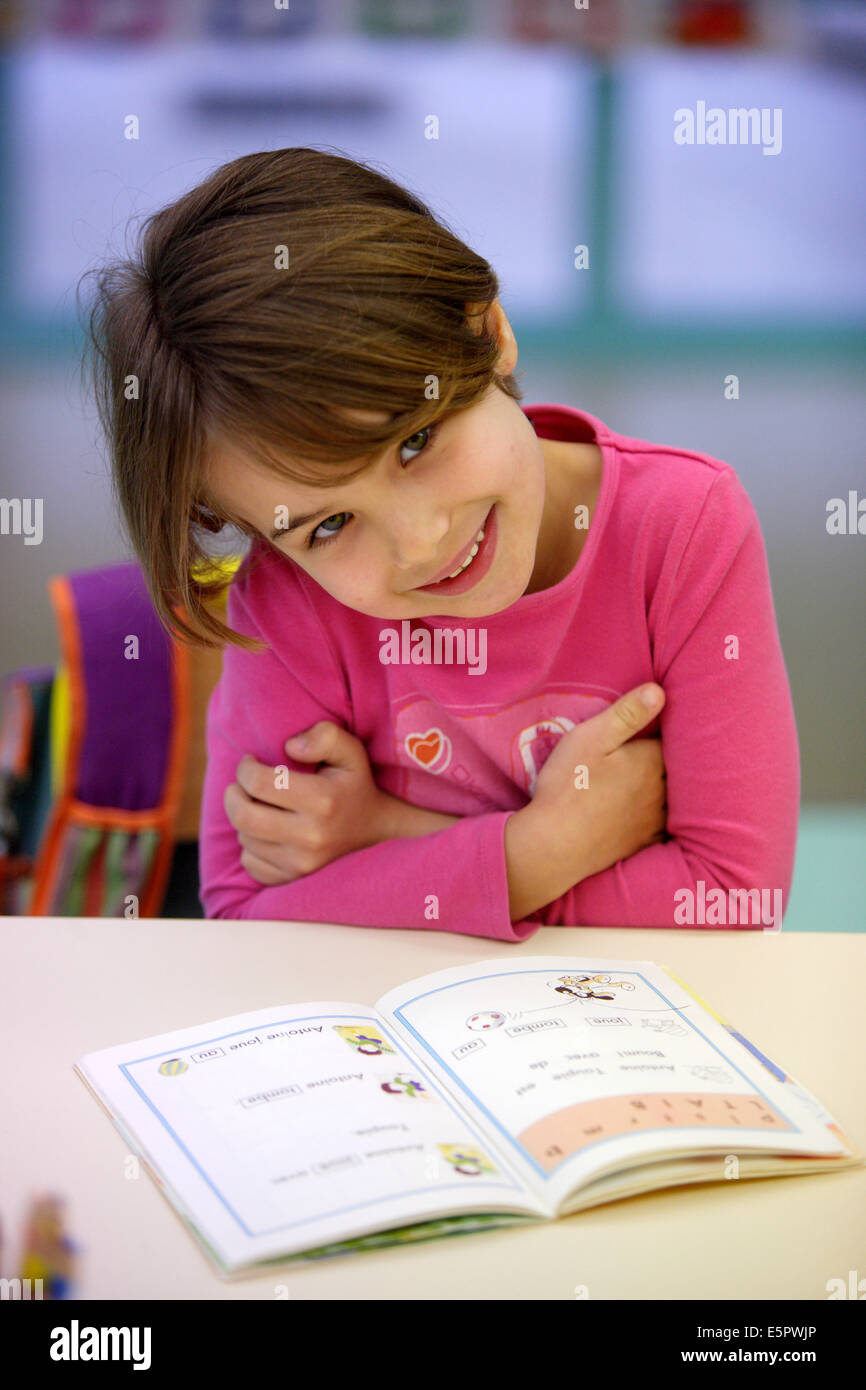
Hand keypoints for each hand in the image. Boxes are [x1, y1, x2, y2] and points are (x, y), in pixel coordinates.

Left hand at [224, 722, 390, 884]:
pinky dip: (251, 846)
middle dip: (233, 795)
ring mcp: (301, 864)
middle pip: (243, 816)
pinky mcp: (293, 879)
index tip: (251, 763)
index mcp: (322, 801)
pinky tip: (268, 833)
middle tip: (241, 786)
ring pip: (244, 839)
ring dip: (245, 819)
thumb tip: (290, 747)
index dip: (245, 768)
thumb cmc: (355, 785)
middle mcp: (311, 837)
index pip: (258, 783)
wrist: (377, 831)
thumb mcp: (351, 752)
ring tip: (262, 807)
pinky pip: (250, 862)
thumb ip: (325, 736)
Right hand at [505, 684, 667, 919]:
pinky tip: (663, 814)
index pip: (677, 741)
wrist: (553, 846)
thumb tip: (660, 691)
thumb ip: (627, 713)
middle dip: (682, 759)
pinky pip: (668, 827)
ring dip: (680, 789)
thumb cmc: (568, 787)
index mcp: (651, 762)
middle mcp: (661, 791)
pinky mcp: (643, 843)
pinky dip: (671, 818)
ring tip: (677, 779)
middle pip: (682, 771)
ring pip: (680, 800)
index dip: (674, 730)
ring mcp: (655, 821)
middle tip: (678, 746)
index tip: (672, 721)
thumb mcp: (590, 739)